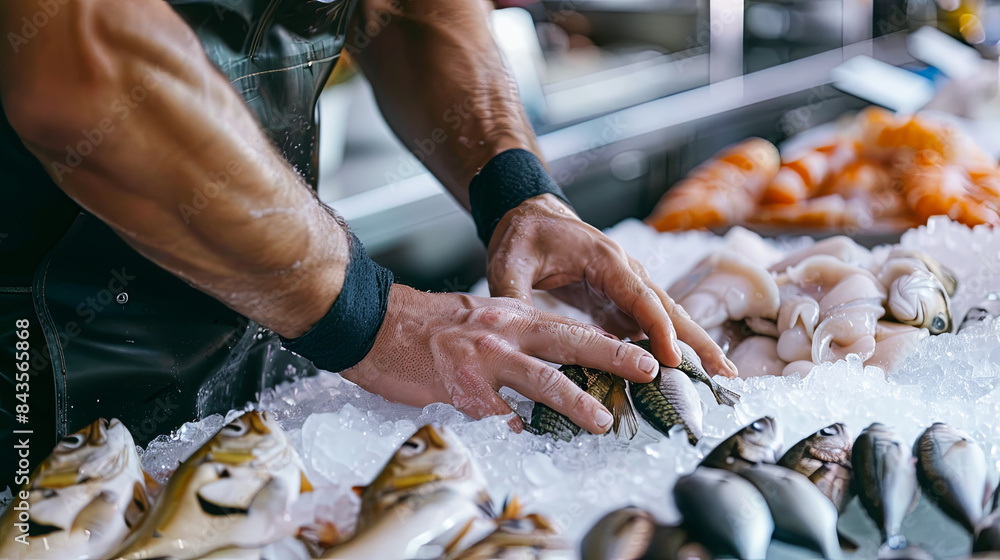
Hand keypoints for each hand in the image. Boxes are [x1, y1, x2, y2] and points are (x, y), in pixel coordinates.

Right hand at [342, 284, 658, 432]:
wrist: (375, 321)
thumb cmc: (426, 323)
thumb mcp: (480, 319)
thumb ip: (514, 340)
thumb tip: (546, 370)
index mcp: (512, 313)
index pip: (571, 328)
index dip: (608, 343)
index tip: (641, 355)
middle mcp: (504, 330)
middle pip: (570, 342)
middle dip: (613, 357)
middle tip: (649, 370)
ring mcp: (483, 358)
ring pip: (540, 378)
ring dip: (576, 400)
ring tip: (601, 420)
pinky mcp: (461, 386)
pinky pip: (496, 413)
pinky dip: (515, 426)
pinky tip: (528, 436)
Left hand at [486, 194, 736, 378]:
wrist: (528, 214)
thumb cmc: (523, 234)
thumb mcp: (510, 263)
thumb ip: (513, 296)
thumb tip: (512, 334)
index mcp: (605, 260)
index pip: (641, 297)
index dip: (659, 329)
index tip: (673, 360)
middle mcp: (625, 272)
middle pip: (669, 309)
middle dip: (698, 341)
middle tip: (726, 374)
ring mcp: (625, 287)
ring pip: (666, 319)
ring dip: (692, 347)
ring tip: (719, 379)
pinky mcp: (618, 302)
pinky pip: (647, 327)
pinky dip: (666, 348)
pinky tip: (680, 374)